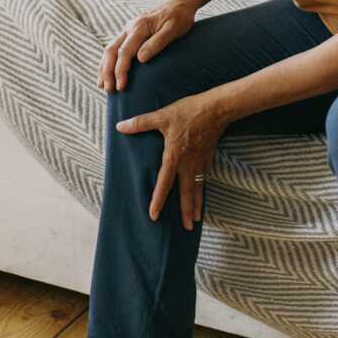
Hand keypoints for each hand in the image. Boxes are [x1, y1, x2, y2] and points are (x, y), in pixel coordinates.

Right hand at [98, 0, 197, 91]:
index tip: (121, 87)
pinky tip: (108, 72)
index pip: (124, 52)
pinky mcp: (130, 33)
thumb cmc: (179, 18)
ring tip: (102, 85)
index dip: (120, 71)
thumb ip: (156, 44)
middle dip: (107, 72)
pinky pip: (114, 48)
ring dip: (104, 68)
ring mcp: (128, 29)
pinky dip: (108, 61)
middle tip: (108, 90)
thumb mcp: (173, 30)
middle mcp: (129, 27)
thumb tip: (140, 59)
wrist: (180, 3)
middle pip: (111, 51)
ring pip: (109, 49)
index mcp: (139, 27)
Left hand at [116, 94, 226, 230]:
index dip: (158, 200)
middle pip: (186, 193)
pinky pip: (204, 179)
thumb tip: (120, 126)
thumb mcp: (162, 116)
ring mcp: (200, 162)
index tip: (154, 215)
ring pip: (197, 188)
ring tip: (197, 220)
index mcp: (174, 156)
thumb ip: (141, 123)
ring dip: (197, 205)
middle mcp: (188, 164)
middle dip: (186, 212)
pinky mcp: (208, 158)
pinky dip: (202, 190)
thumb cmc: (189, 112)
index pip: (164, 183)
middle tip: (186, 228)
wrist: (216, 108)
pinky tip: (201, 195)